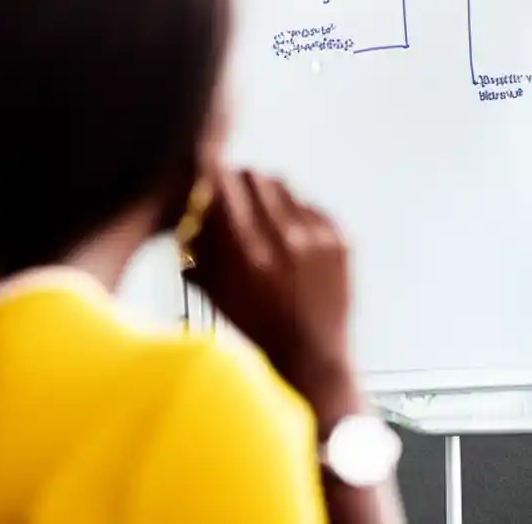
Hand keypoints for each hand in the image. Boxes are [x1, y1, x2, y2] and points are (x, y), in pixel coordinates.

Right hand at [188, 170, 354, 412]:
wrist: (311, 354)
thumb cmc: (259, 327)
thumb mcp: (216, 291)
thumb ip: (199, 248)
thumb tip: (191, 210)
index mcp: (247, 251)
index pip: (224, 185)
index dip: (214, 178)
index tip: (210, 179)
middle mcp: (283, 238)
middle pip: (256, 177)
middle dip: (242, 183)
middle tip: (237, 197)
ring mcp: (316, 237)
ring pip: (285, 187)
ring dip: (270, 197)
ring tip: (266, 223)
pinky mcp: (340, 240)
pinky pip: (312, 206)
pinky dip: (298, 215)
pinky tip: (293, 240)